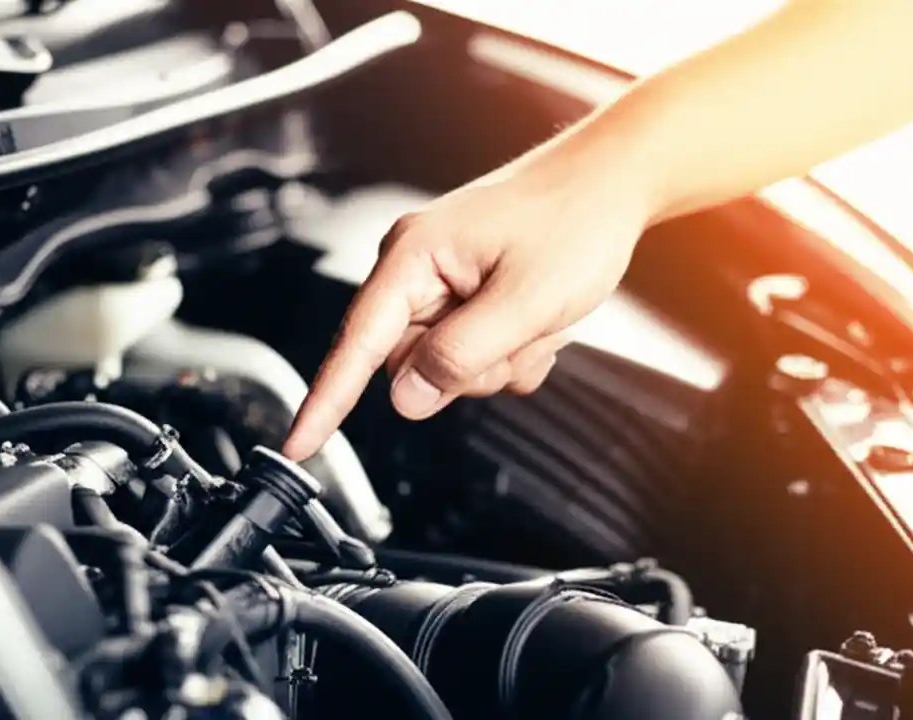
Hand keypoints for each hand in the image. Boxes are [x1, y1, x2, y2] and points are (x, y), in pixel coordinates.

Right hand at [283, 140, 655, 460]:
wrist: (614, 185)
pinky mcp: (466, 299)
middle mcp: (415, 271)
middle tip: (521, 334)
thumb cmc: (574, 220)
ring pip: (445, 368)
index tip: (298, 445)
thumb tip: (405, 399)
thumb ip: (460, 354)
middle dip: (469, 369)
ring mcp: (441, 286)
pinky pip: (474, 358)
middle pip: (410, 366)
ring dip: (497, 361)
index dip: (325, 402)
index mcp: (413, 257)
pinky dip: (511, 353)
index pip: (355, 345)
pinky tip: (539, 320)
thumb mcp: (525, 299)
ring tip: (537, 318)